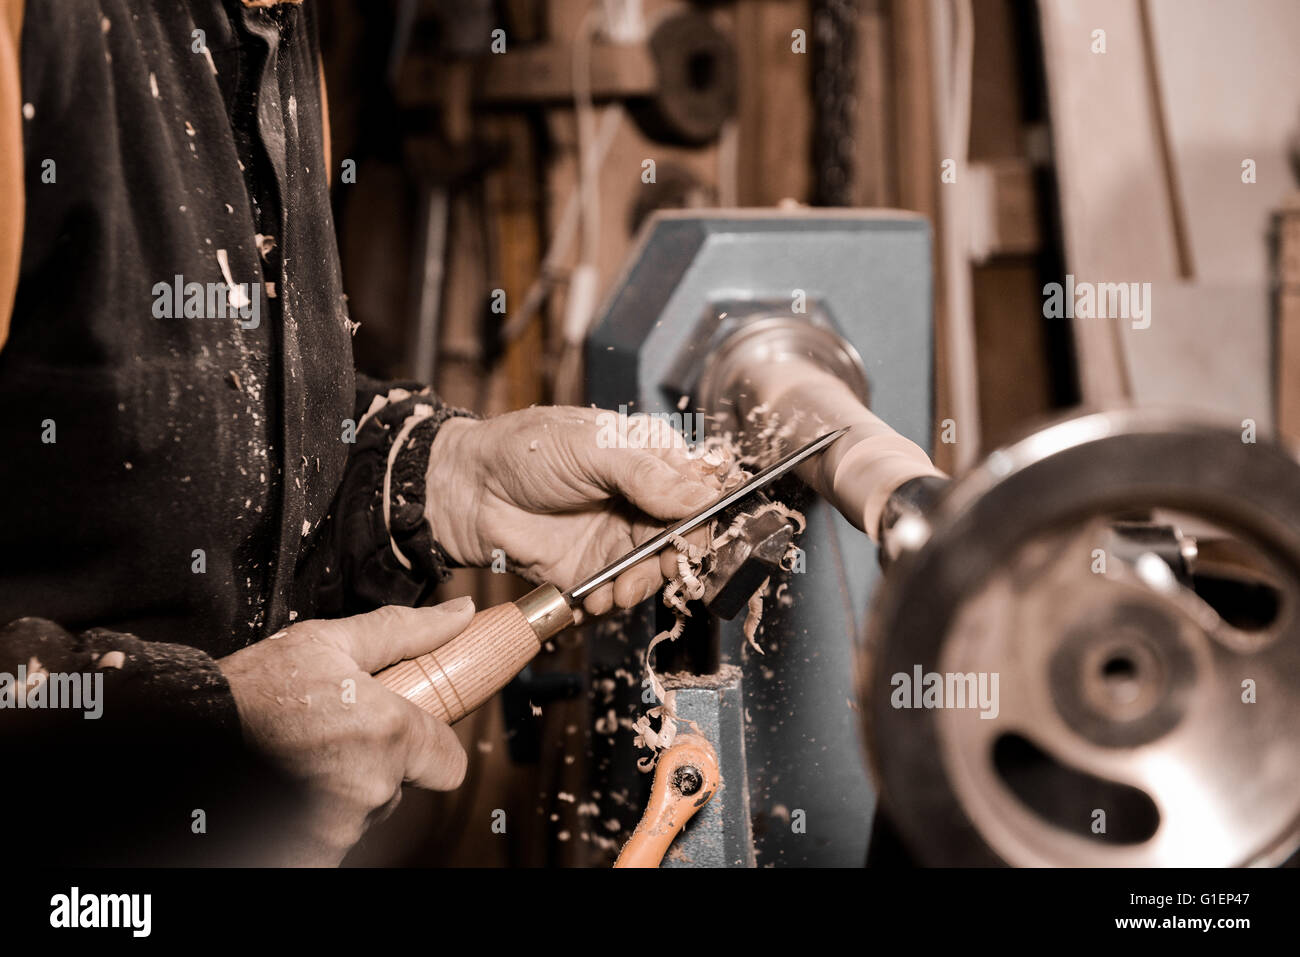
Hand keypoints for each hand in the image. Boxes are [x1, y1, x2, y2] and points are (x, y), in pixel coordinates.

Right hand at [217, 597, 474, 865]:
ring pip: (364, 812)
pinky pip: (332, 839)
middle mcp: (372, 788)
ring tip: (299, 759)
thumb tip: (458, 615)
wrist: (185, 731)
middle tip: (329, 738)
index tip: (397, 735)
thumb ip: (404, 632)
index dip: (425, 747)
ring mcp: (340, 829)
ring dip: (341, 791)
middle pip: (400, 786)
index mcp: (389, 734)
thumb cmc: (253, 688)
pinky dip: (312, 819)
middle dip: (374, 765)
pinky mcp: (310, 856)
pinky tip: (286, 788)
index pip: (448, 763)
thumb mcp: (328, 642)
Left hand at [425, 407, 724, 615]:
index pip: (699, 491)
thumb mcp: (591, 449)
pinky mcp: (593, 570)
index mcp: (650, 458)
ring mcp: (618, 537)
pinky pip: (618, 593)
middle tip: (652, 571)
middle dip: (670, 561)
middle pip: (682, 539)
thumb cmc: (525, 450)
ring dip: (640, 586)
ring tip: (616, 591)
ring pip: (654, 571)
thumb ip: (646, 474)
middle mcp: (642, 500)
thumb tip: (701, 496)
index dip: (702, 517)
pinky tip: (595, 598)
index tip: (690, 539)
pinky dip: (612, 601)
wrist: (468, 489)